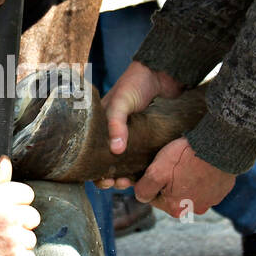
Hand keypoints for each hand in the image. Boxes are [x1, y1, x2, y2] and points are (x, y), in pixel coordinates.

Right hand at [94, 59, 181, 188]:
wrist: (164, 72)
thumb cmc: (136, 81)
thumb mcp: (121, 101)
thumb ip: (116, 123)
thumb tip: (115, 150)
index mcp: (102, 125)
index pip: (92, 152)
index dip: (93, 169)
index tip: (101, 179)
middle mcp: (117, 134)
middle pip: (109, 163)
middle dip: (110, 177)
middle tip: (116, 183)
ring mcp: (135, 138)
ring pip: (127, 164)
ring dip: (126, 176)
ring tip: (128, 182)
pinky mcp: (151, 139)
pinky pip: (145, 159)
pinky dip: (143, 169)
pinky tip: (144, 176)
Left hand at [132, 136, 235, 218]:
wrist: (218, 147)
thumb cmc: (185, 158)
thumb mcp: (156, 171)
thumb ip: (144, 188)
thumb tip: (140, 196)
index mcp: (175, 209)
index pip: (154, 199)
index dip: (153, 182)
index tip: (158, 168)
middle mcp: (194, 210)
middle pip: (173, 197)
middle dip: (171, 183)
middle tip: (174, 164)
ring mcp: (210, 201)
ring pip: (191, 192)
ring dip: (187, 181)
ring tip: (188, 163)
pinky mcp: (221, 191)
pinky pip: (207, 186)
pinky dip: (203, 178)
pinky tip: (201, 165)